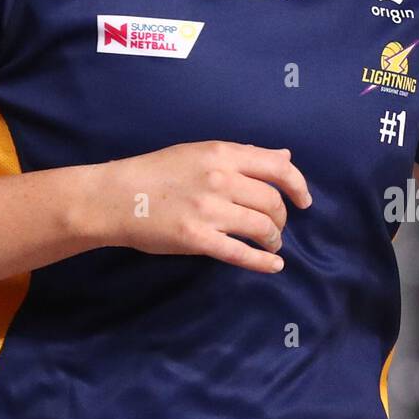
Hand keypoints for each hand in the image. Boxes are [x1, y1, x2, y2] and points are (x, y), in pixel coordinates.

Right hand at [75, 141, 312, 273]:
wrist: (114, 197)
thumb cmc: (155, 172)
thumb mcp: (199, 152)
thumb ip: (243, 155)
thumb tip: (285, 156)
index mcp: (221, 153)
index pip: (277, 167)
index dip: (298, 185)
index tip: (304, 200)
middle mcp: (220, 179)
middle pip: (272, 201)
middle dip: (281, 219)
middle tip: (276, 228)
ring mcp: (209, 210)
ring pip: (261, 227)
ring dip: (273, 239)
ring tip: (270, 244)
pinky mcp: (197, 239)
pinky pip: (240, 253)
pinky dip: (262, 262)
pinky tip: (273, 266)